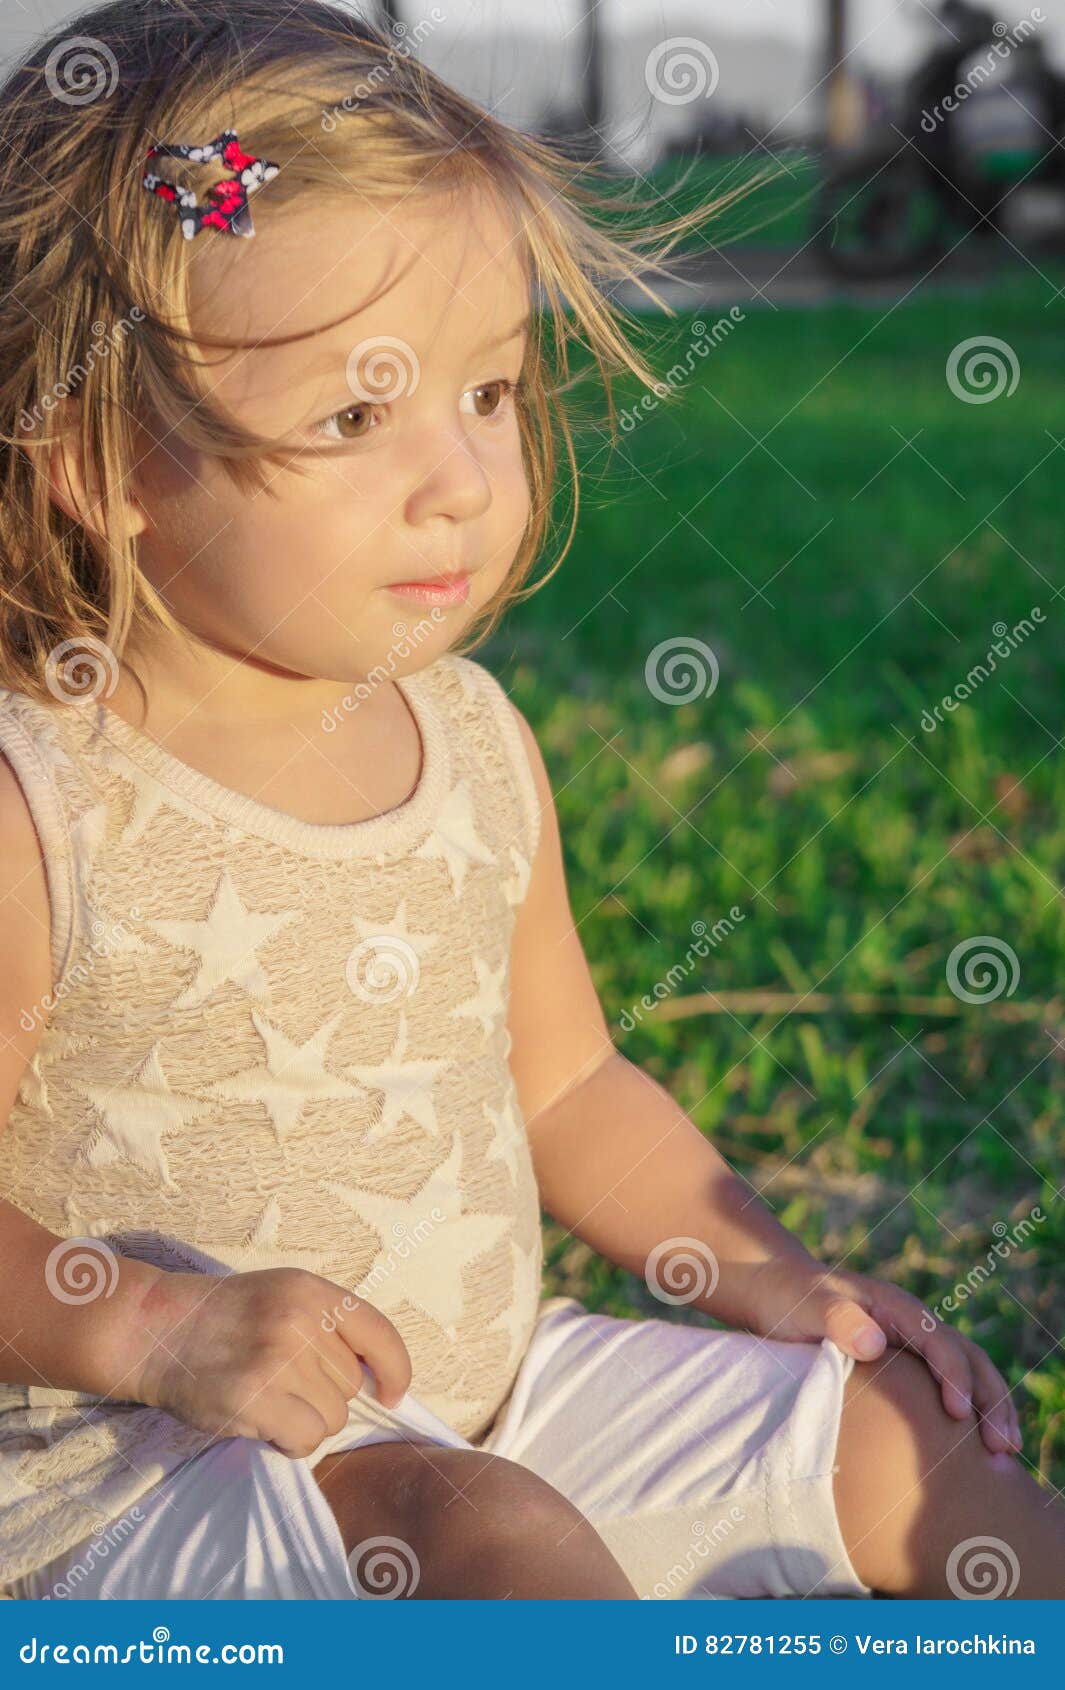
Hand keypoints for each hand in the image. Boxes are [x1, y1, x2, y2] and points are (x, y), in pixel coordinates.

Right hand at [123, 1266, 412, 1458]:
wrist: (157, 1330)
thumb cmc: (226, 1318)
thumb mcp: (283, 1297)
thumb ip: (329, 1325)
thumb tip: (379, 1378)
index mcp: (311, 1292)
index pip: (380, 1334)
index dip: (396, 1370)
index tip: (392, 1392)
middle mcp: (300, 1321)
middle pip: (352, 1384)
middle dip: (325, 1394)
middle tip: (284, 1382)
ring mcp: (278, 1360)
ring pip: (332, 1417)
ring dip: (307, 1421)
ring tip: (271, 1401)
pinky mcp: (255, 1399)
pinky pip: (307, 1440)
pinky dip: (292, 1443)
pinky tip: (267, 1426)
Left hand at [745, 1258, 1020, 1455]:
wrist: (774, 1291)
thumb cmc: (789, 1297)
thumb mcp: (806, 1304)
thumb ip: (836, 1318)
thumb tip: (875, 1344)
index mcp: (894, 1306)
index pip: (938, 1341)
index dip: (953, 1376)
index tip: (958, 1414)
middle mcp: (913, 1324)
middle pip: (967, 1357)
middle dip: (991, 1398)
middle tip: (1002, 1446)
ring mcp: (912, 1345)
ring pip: (967, 1372)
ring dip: (990, 1408)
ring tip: (1005, 1454)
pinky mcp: (905, 1365)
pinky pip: (946, 1385)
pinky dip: (970, 1411)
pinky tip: (975, 1449)